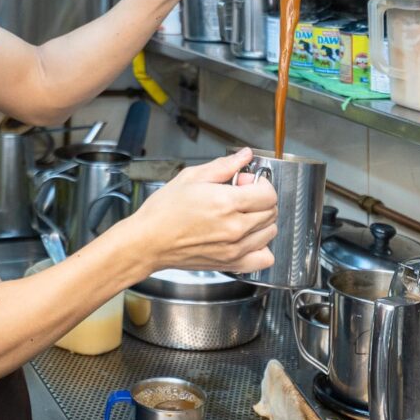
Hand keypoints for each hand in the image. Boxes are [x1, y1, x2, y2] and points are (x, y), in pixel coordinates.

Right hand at [123, 148, 277, 275]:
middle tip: (239, 197)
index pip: (268, 193)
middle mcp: (235, 228)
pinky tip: (246, 239)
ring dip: (261, 221)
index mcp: (226, 203)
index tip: (245, 183)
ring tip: (240, 216)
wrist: (148, 242)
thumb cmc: (163, 212)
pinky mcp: (231, 264)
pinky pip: (264, 258)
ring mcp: (235, 249)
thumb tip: (245, 156)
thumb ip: (223, 166)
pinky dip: (261, 248)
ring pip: (270, 232)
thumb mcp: (190, 177)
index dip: (259, 183)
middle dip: (260, 200)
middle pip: (271, 212)